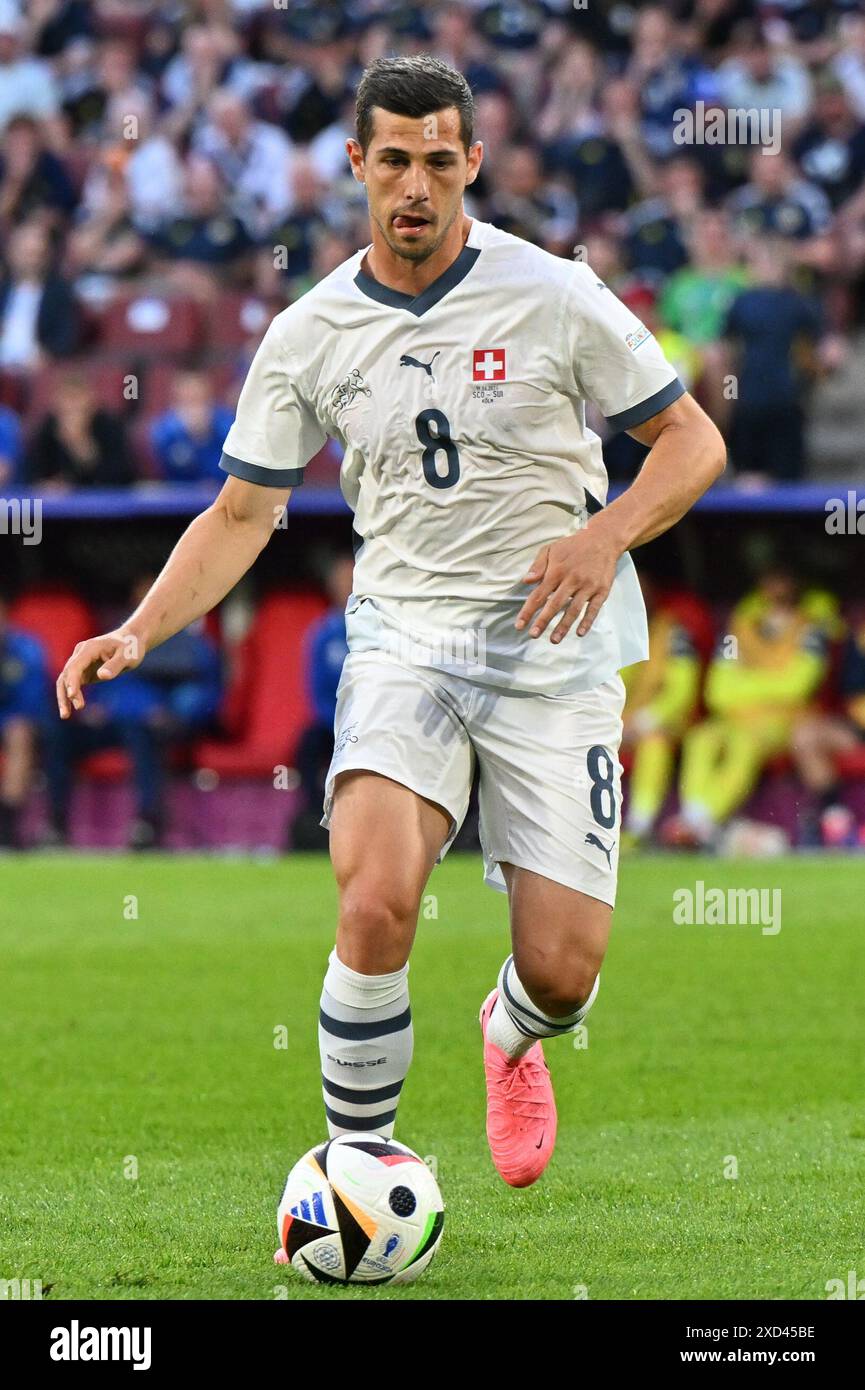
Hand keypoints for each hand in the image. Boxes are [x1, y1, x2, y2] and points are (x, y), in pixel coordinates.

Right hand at [56, 630, 144, 717]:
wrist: (131, 641)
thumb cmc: (131, 647)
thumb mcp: (127, 656)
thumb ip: (115, 665)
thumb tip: (102, 676)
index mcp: (89, 648)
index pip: (75, 666)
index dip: (72, 681)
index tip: (72, 696)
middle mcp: (80, 654)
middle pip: (66, 674)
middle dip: (67, 693)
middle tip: (70, 712)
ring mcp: (80, 662)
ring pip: (66, 680)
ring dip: (64, 697)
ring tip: (65, 716)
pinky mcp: (84, 670)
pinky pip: (73, 684)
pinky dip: (71, 696)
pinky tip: (70, 710)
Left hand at [515, 524, 619, 642]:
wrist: (603, 539)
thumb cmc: (573, 546)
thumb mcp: (551, 549)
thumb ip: (538, 565)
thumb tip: (526, 581)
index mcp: (557, 571)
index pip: (539, 595)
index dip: (528, 611)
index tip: (519, 625)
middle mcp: (572, 580)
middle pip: (555, 604)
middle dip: (543, 621)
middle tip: (533, 635)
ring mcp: (588, 586)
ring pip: (574, 609)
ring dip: (563, 626)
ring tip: (554, 640)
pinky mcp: (602, 590)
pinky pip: (594, 609)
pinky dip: (587, 621)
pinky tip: (580, 633)